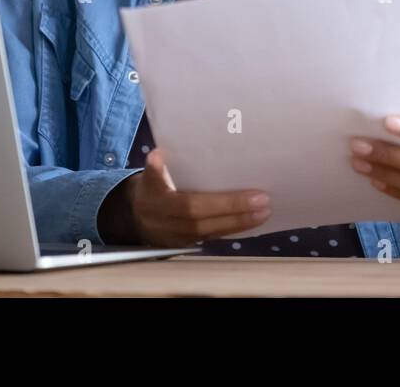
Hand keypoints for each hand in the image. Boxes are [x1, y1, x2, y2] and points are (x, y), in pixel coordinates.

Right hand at [106, 148, 272, 247]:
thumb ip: (155, 167)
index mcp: (159, 204)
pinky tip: (253, 221)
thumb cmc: (149, 190)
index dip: (220, 203)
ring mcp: (178, 238)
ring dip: (240, 223)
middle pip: (205, 221)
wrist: (134, 218)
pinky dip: (234, 230)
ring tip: (265, 212)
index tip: (248, 192)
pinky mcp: (188, 244)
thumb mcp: (147, 176)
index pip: (191, 205)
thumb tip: (158, 154)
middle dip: (236, 212)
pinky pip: (213, 237)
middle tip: (264, 201)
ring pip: (211, 233)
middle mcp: (168, 224)